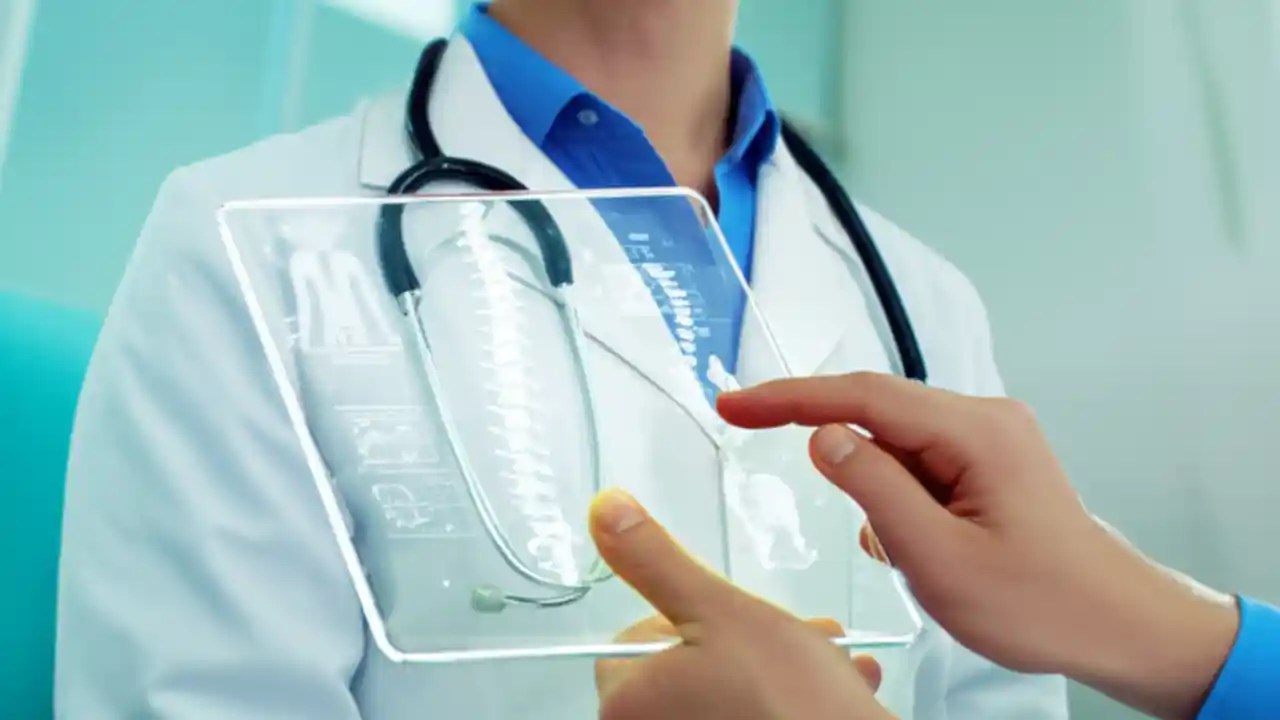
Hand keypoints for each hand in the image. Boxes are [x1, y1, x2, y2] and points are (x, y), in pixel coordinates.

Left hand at [588, 489, 892, 719]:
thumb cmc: (785, 696)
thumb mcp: (719, 609)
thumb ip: (657, 562)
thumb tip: (606, 508)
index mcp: (628, 703)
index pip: (636, 639)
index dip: (687, 619)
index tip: (730, 621)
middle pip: (688, 665)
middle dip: (748, 642)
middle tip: (792, 635)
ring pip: (728, 690)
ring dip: (778, 667)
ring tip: (828, 659)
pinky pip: (753, 715)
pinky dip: (786, 701)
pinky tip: (839, 686)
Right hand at [718, 373, 1240, 719]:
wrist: (1117, 624)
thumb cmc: (1040, 602)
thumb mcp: (938, 558)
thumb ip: (874, 491)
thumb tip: (822, 436)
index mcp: (975, 432)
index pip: (863, 396)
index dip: (790, 397)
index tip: (733, 405)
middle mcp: (983, 419)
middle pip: (878, 417)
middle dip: (829, 446)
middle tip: (762, 447)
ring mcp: (988, 440)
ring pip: (895, 451)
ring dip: (881, 502)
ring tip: (922, 561)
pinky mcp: (987, 464)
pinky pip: (918, 470)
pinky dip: (902, 507)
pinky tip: (930, 553)